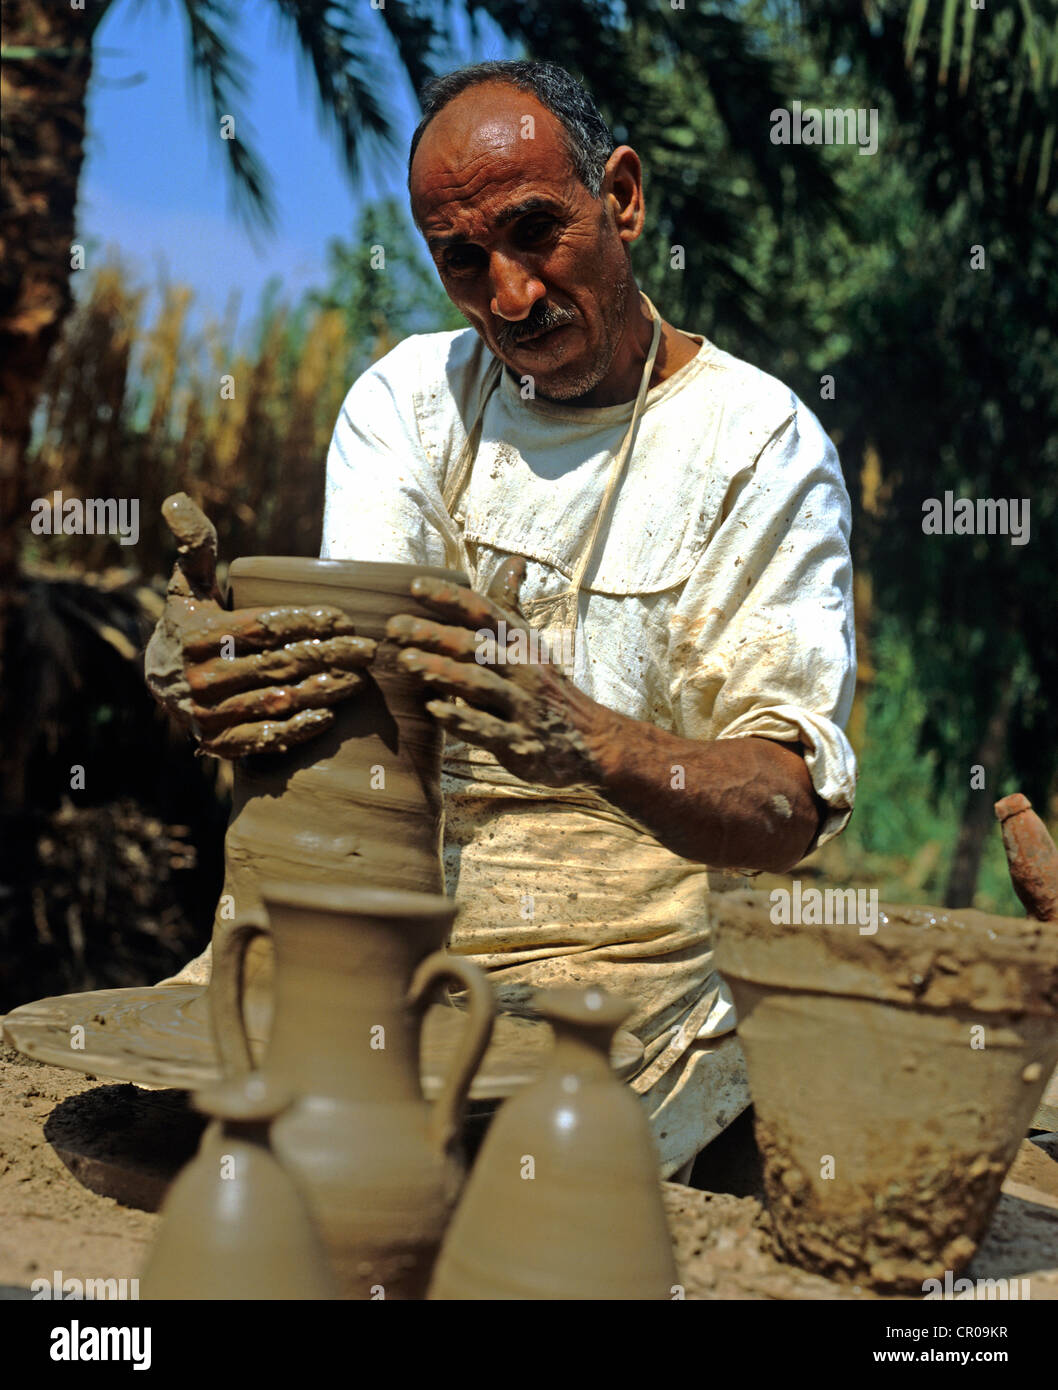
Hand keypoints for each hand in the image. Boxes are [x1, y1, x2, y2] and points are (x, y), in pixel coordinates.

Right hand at [144, 493, 375, 756]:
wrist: (161, 681)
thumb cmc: (189, 621)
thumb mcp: (188, 583)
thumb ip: (195, 545)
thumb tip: (176, 499)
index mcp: (197, 635)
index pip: (261, 627)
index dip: (304, 622)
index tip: (342, 617)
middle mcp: (201, 678)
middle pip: (277, 665)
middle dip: (327, 656)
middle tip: (367, 649)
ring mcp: (209, 715)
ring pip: (277, 701)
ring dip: (323, 691)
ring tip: (359, 678)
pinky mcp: (218, 744)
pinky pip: (264, 737)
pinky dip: (297, 728)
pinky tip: (328, 715)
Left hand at [385, 557, 602, 787]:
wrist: (590, 741)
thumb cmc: (547, 686)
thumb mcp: (533, 643)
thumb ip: (512, 606)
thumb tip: (514, 560)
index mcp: (522, 643)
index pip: (485, 611)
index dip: (451, 597)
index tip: (414, 585)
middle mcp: (523, 669)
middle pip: (475, 645)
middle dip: (434, 634)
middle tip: (393, 627)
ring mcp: (523, 707)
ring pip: (479, 683)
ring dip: (442, 671)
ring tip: (406, 662)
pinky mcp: (520, 744)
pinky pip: (489, 730)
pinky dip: (462, 720)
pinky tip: (435, 711)